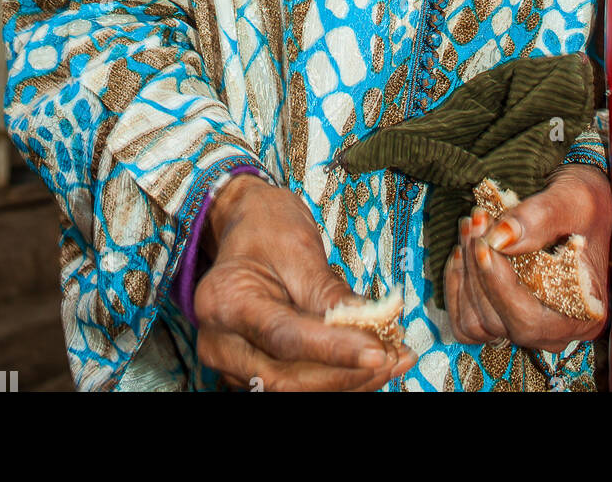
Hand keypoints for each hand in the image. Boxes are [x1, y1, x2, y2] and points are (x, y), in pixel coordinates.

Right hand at [194, 175, 416, 390]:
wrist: (246, 225)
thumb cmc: (269, 228)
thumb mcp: (299, 249)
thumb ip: (330, 294)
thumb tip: (374, 324)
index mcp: (223, 301)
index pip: (284, 337)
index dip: (334, 349)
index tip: (378, 352)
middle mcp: (218, 341)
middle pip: (286, 376)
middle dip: (344, 373)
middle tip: (393, 357)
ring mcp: (231, 361)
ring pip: (293, 386)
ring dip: (346, 379)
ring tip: (393, 360)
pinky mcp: (251, 370)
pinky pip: (295, 380)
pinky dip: (335, 375)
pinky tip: (372, 362)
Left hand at [444, 163, 611, 352]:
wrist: (575, 203)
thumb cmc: (584, 203)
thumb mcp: (574, 199)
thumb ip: (540, 218)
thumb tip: (499, 239)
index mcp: (582, 313)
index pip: (528, 320)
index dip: (498, 286)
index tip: (484, 243)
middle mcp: (554, 331)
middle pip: (498, 321)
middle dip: (478, 271)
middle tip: (474, 221)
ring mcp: (525, 327)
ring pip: (476, 323)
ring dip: (464, 275)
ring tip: (469, 229)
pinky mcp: (503, 316)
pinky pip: (466, 321)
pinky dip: (457, 288)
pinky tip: (461, 252)